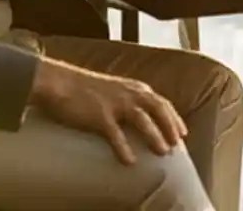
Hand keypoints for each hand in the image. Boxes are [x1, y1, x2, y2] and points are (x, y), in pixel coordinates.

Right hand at [31, 58, 187, 164]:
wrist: (60, 82)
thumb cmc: (85, 88)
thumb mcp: (114, 89)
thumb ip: (129, 99)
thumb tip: (142, 116)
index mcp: (134, 88)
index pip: (161, 102)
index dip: (174, 118)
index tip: (182, 133)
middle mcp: (128, 94)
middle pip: (158, 109)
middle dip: (170, 127)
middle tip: (177, 144)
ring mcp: (114, 104)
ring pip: (142, 121)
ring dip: (154, 136)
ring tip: (162, 152)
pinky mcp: (99, 116)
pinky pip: (115, 134)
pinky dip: (124, 148)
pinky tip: (129, 161)